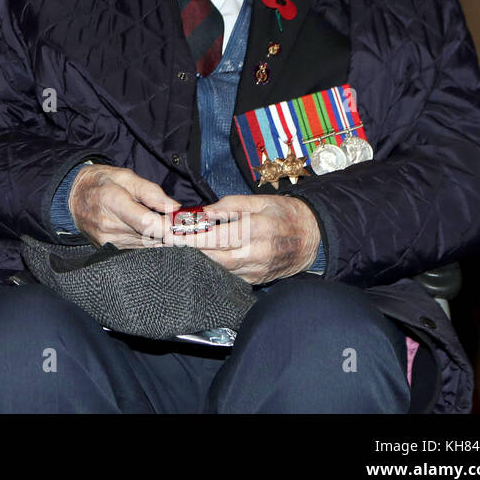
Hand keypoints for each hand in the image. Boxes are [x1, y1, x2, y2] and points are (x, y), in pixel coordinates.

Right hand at [68, 164, 181, 247]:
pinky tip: (151, 231)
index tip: (182, 222)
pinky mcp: (111, 250)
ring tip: (164, 223)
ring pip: (147, 245)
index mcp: (113, 201)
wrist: (72, 198)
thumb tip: (175, 208)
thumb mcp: (125, 176)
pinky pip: (138, 249)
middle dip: (169, 231)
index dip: (169, 225)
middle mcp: (109, 226)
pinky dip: (149, 241)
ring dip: (160, 237)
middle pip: (151, 236)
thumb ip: (151, 192)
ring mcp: (109, 241)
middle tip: (179, 222)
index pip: (147, 223)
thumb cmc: (100, 183)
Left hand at [169, 195, 320, 284]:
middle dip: (189, 250)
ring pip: (219, 269)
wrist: (313, 237)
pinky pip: (229, 276)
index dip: (191, 236)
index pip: (216, 236)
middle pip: (214, 257)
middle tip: (165, 242)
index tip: (171, 233)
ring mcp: (257, 270)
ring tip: (176, 250)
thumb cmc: (285, 214)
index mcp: (257, 229)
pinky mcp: (256, 279)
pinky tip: (198, 259)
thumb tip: (202, 212)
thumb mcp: (259, 200)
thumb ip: (229, 205)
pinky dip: (212, 268)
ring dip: (197, 260)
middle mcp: (256, 253)